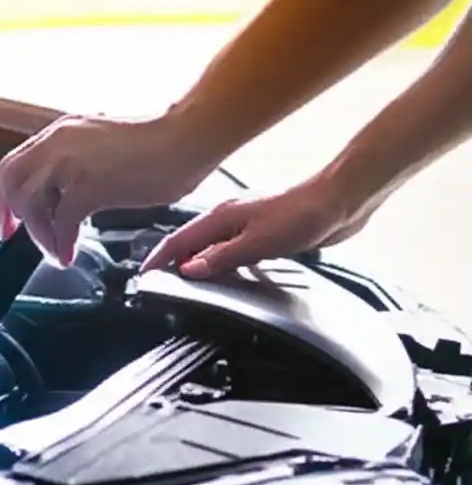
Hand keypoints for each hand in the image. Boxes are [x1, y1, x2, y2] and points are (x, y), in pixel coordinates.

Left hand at [0, 114, 213, 265]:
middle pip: (11, 181)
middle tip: (13, 238)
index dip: (4, 196)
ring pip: (30, 203)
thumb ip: (75, 164)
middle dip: (8, 214)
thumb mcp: (100, 146)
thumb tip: (61, 196)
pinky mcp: (89, 184)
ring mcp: (70, 162)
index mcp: (61, 132)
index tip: (6, 220)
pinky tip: (69, 253)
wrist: (187, 137)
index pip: (14, 163)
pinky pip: (62, 221)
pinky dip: (61, 242)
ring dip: (39, 234)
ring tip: (55, 250)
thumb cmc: (158, 144)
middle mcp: (58, 142)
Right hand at [140, 177, 375, 278]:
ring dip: (195, 262)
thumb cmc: (304, 214)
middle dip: (171, 262)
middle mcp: (228, 218)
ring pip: (209, 246)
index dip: (157, 259)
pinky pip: (229, 249)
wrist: (340, 201)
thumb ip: (222, 257)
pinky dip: (219, 261)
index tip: (143, 275)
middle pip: (189, 242)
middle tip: (160, 283)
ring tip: (186, 281)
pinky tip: (226, 272)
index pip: (177, 240)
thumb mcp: (258, 243)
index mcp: (221, 217)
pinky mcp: (262, 231)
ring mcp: (244, 224)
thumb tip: (189, 269)